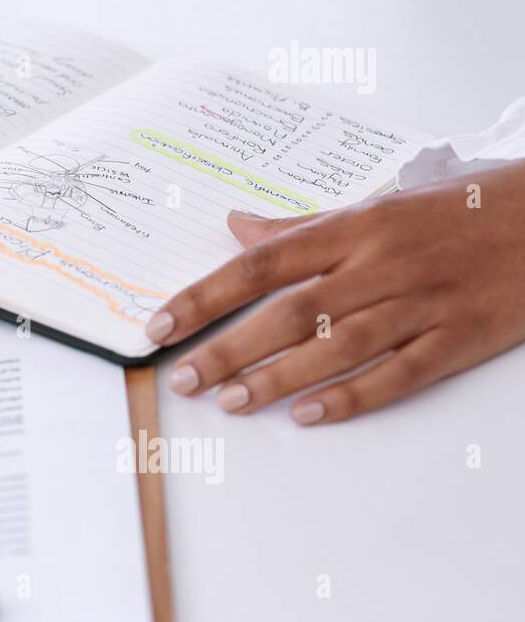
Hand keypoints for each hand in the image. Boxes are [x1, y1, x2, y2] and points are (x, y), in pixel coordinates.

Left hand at [145, 161, 524, 424]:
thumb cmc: (454, 211)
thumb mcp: (374, 206)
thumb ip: (301, 227)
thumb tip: (236, 225)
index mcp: (351, 229)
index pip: (259, 265)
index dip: (205, 297)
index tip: (162, 325)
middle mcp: (379, 266)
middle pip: (289, 312)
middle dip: (229, 348)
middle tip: (184, 379)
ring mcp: (420, 304)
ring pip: (337, 346)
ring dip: (279, 378)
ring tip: (232, 402)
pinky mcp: (459, 338)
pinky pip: (400, 373)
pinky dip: (354, 396)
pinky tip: (311, 416)